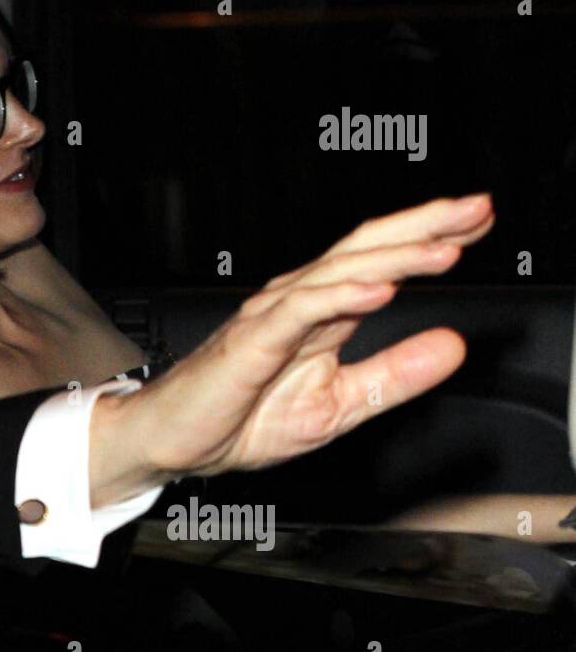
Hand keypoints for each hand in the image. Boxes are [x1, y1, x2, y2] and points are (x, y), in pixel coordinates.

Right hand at [90, 194, 494, 504]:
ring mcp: (272, 317)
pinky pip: (301, 311)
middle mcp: (296, 303)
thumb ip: (395, 375)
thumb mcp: (338, 405)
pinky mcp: (251, 341)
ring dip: (395, 257)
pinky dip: (342, 297)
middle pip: (365, 249)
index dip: (428, 238)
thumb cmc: (238, 419)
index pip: (379, 261)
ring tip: (446, 248)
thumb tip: (451, 346)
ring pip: (339, 272)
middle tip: (477, 208)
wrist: (173, 443)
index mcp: (319, 314)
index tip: (478, 223)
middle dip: (424, 225)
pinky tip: (381, 291)